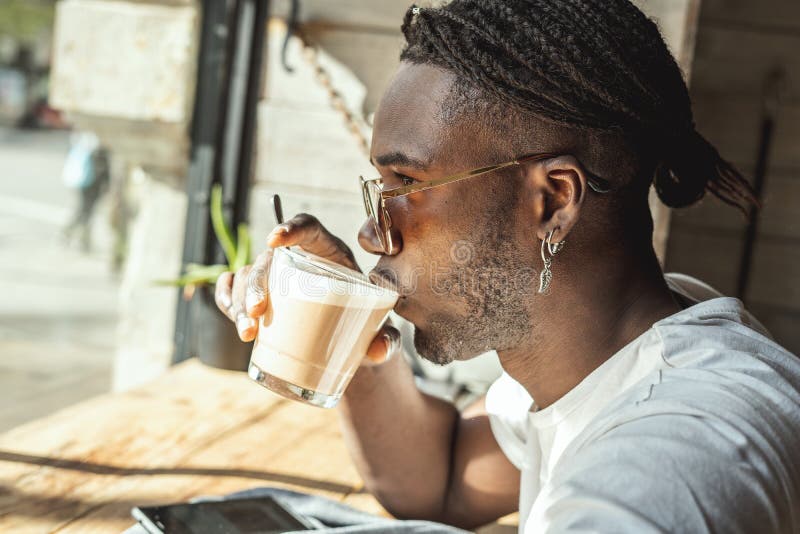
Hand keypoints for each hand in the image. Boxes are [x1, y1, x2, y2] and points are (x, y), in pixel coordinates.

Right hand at [214, 213, 400, 364]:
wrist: (349, 342)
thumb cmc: (367, 324)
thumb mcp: (380, 330)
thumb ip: (387, 339)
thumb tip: (379, 352)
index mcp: (330, 254)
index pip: (309, 227)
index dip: (291, 227)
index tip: (275, 241)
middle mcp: (298, 260)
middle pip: (269, 260)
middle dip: (256, 284)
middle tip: (256, 313)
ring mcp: (275, 277)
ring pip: (246, 276)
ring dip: (238, 302)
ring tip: (248, 333)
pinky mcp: (259, 296)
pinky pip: (231, 289)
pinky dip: (224, 299)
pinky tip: (230, 315)